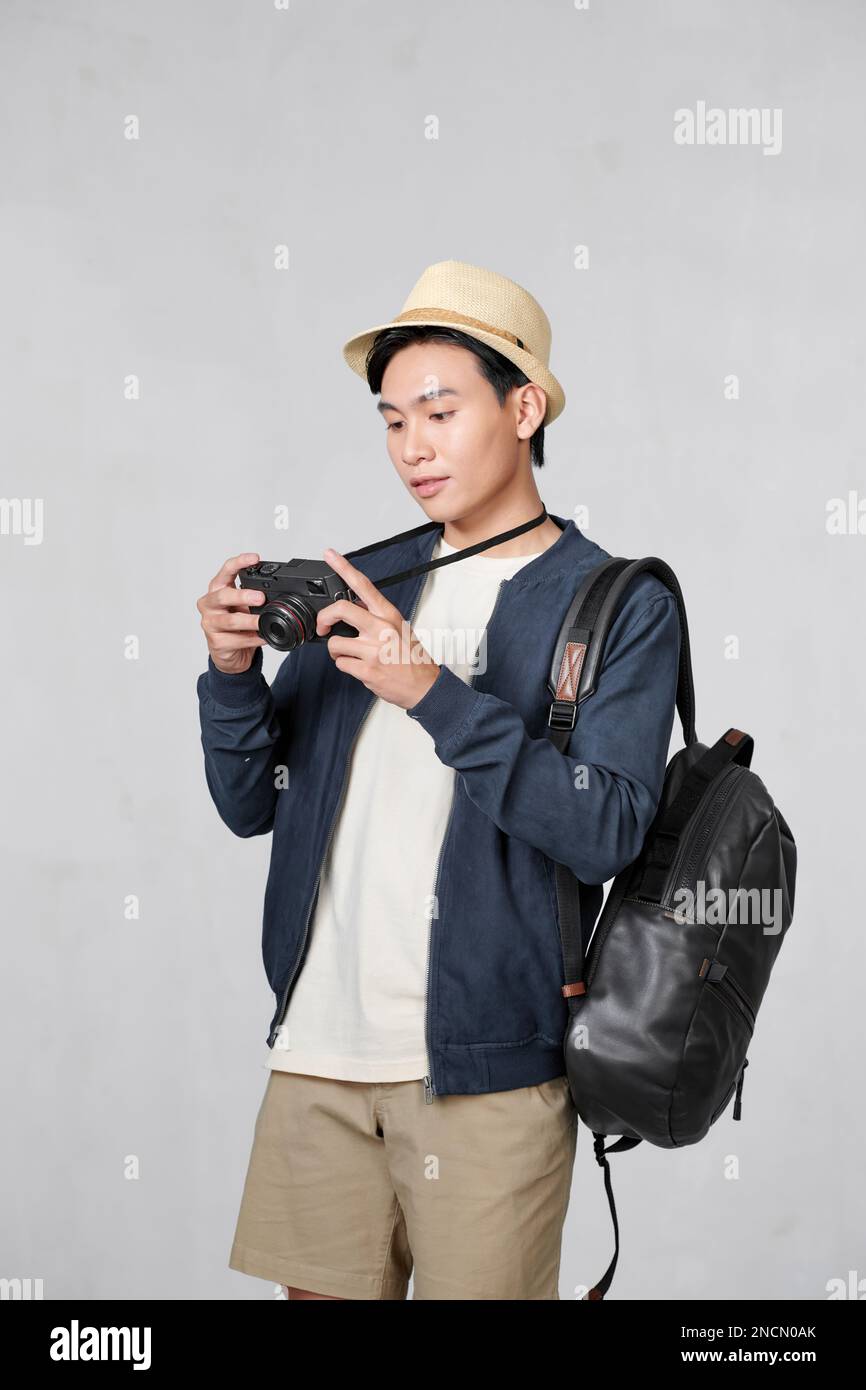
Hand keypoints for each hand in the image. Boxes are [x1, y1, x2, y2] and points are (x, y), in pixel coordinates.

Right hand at [197, 553, 267, 674]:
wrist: (230, 653)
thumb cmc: (236, 625)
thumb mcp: (244, 606)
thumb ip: (254, 596)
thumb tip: (277, 592)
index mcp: (217, 589)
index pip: (226, 571)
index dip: (239, 562)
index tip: (254, 558)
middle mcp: (209, 604)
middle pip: (223, 596)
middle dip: (243, 595)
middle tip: (260, 597)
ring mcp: (210, 624)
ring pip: (230, 621)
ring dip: (250, 620)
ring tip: (263, 621)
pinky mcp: (216, 643)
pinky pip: (237, 640)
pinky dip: (253, 638)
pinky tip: (263, 637)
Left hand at [316, 547, 440, 708]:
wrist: (425, 687)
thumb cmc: (412, 658)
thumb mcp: (399, 628)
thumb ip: (376, 617)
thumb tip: (354, 607)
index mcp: (388, 615)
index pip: (363, 585)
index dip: (343, 567)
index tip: (330, 554)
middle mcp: (381, 629)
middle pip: (340, 610)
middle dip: (324, 618)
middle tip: (323, 625)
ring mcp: (373, 650)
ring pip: (335, 643)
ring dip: (337, 651)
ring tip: (352, 655)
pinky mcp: (367, 670)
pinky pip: (341, 664)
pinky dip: (345, 666)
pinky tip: (360, 668)